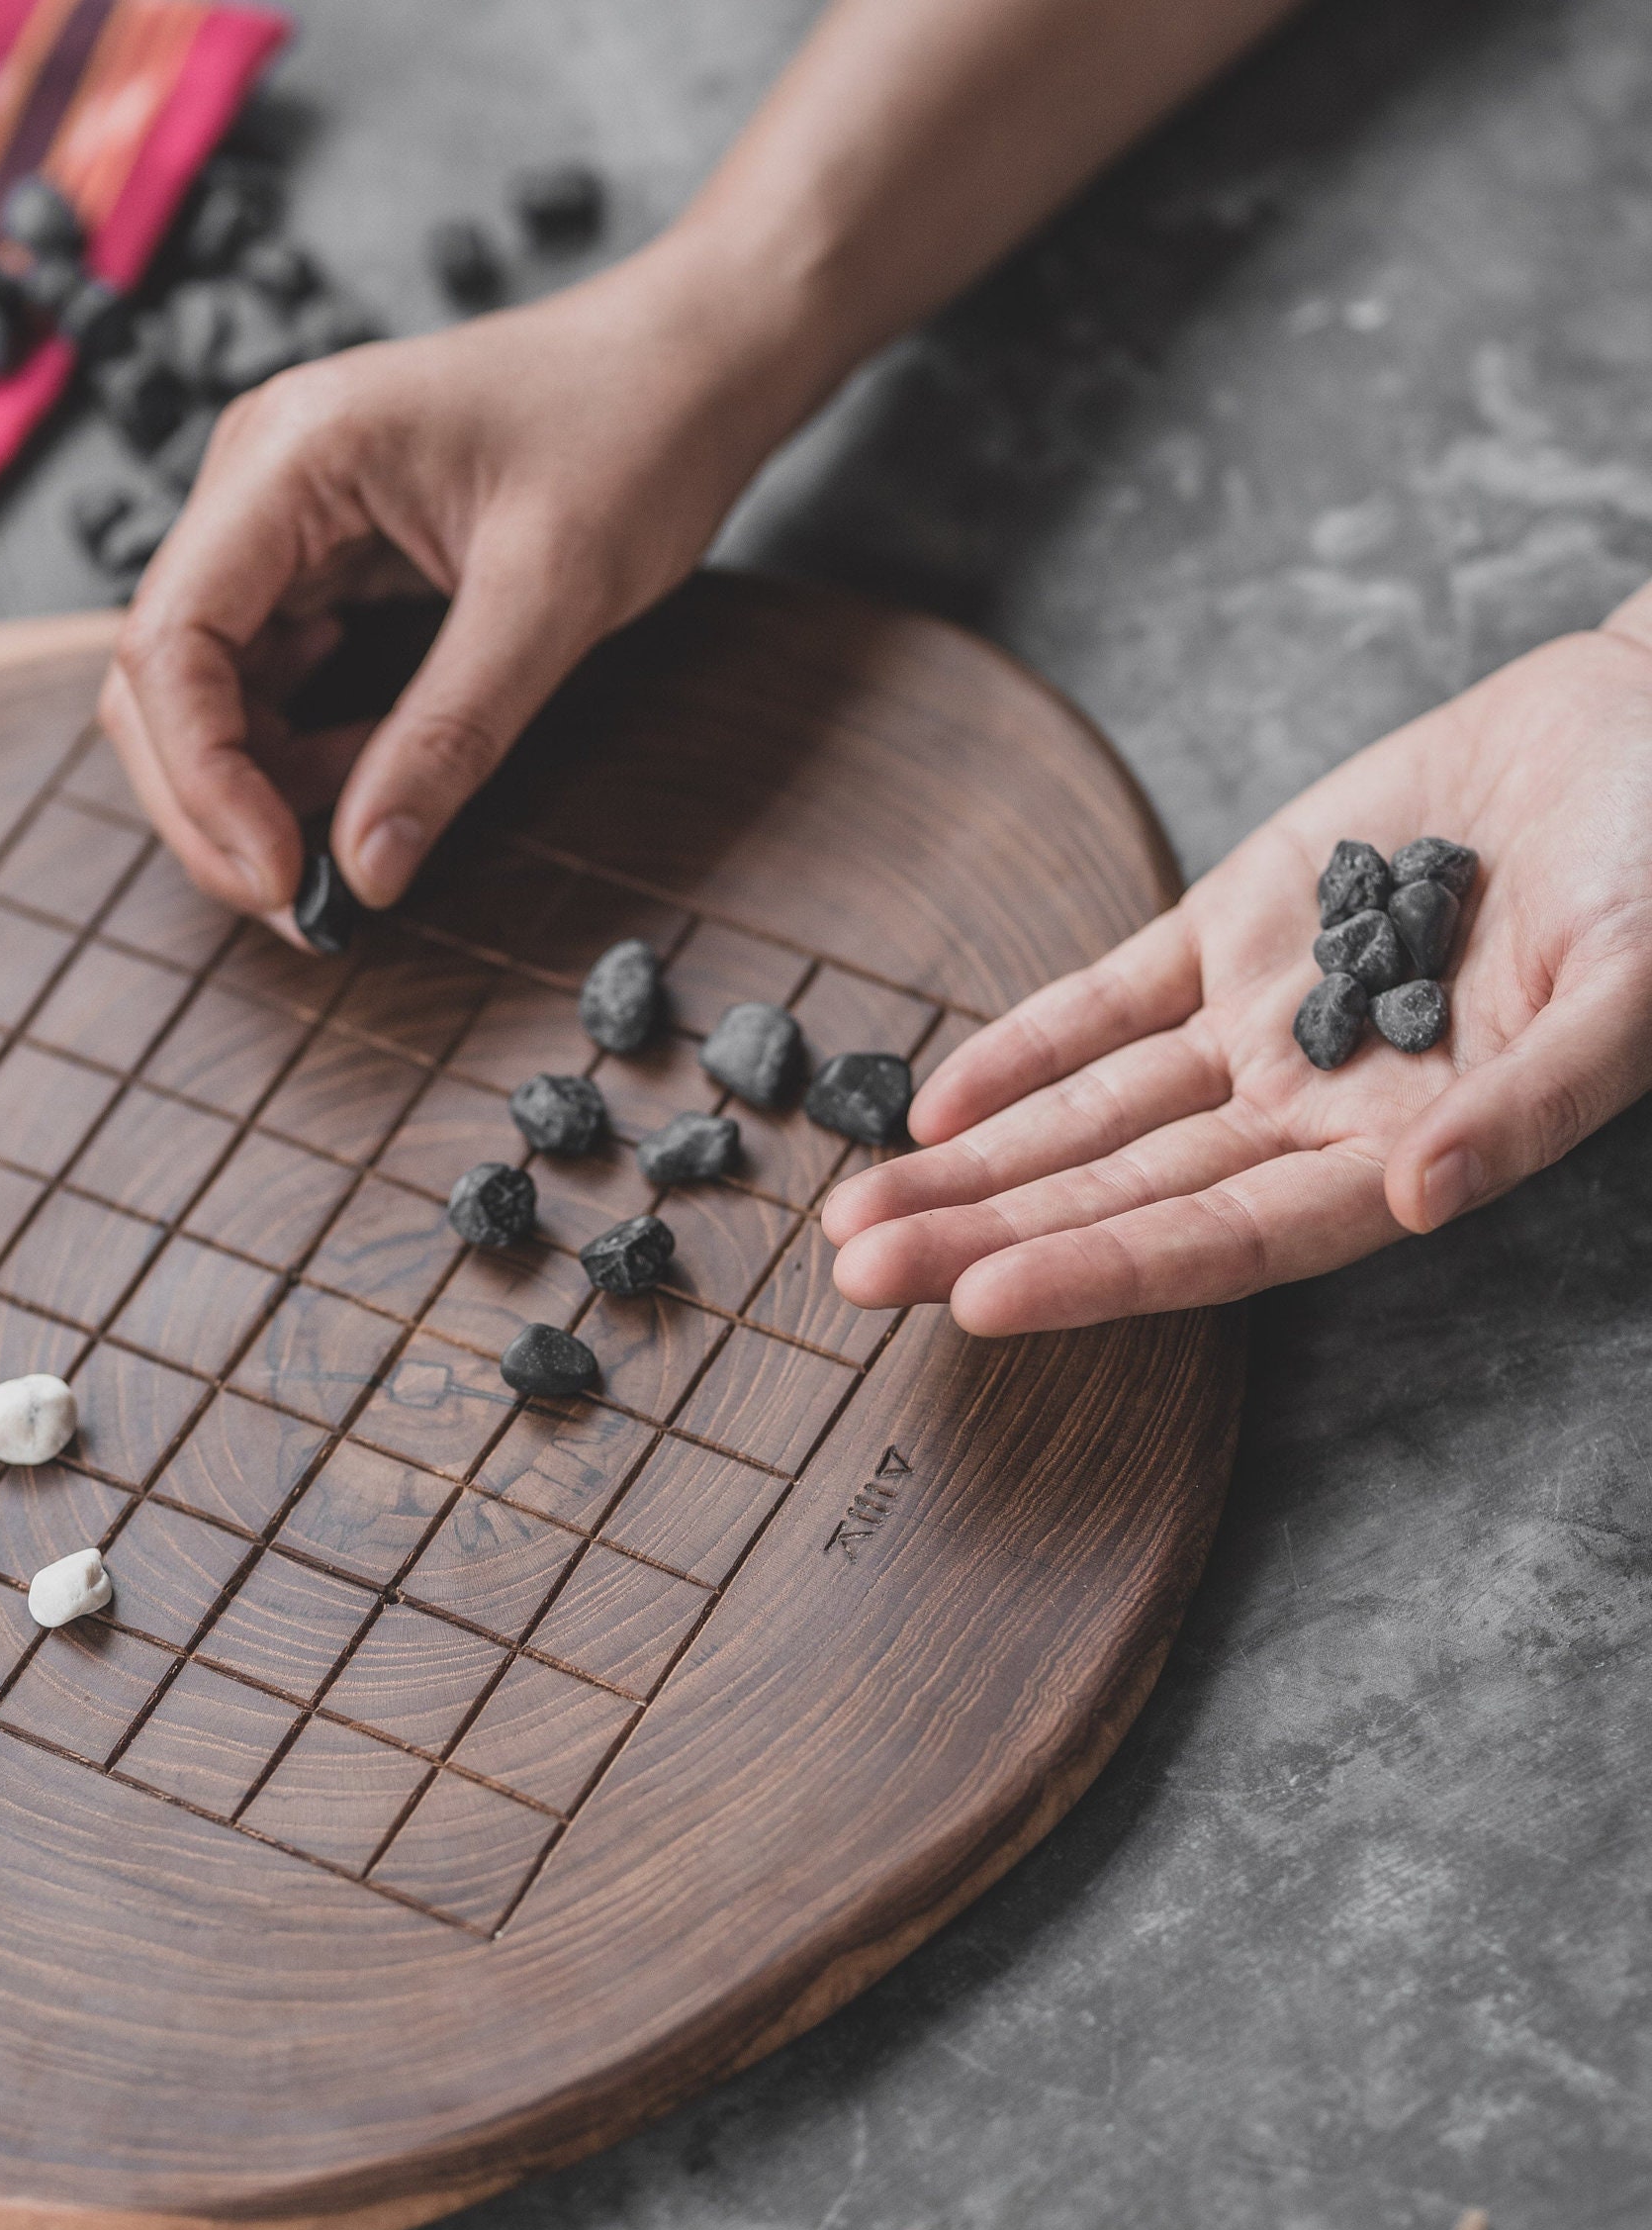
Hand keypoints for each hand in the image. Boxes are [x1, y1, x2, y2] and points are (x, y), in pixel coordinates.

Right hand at [98, 238, 798, 924]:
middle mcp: (256, 479)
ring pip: (202, 692)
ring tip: (351, 853)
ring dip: (255, 791)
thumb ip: (451, 736)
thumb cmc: (634, 432)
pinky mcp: (319, 559)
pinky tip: (369, 787)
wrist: (688, 363)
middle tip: (305, 907)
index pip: (167, 641)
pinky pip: (267, 681)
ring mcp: (279, 520)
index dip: (204, 779)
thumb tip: (366, 868)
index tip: (283, 876)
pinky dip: (300, 758)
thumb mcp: (551, 598)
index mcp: (288, 454)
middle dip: (214, 806)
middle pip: (159, 678)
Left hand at [822, 610, 1651, 1332]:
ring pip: (1090, 1115)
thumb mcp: (1632, 993)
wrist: (1649, 729)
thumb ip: (1532, 1106)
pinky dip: (1022, 1048)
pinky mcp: (1238, 924)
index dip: (1101, 1276)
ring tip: (853, 1215)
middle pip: (1120, 1196)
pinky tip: (932, 1101)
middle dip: (986, 1238)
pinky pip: (1107, 1001)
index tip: (980, 1306)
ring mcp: (1263, 1021)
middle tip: (855, 1274)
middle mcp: (1311, 1111)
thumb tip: (1421, 1192)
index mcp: (1402, 1156)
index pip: (1221, 1243)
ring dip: (972, 1165)